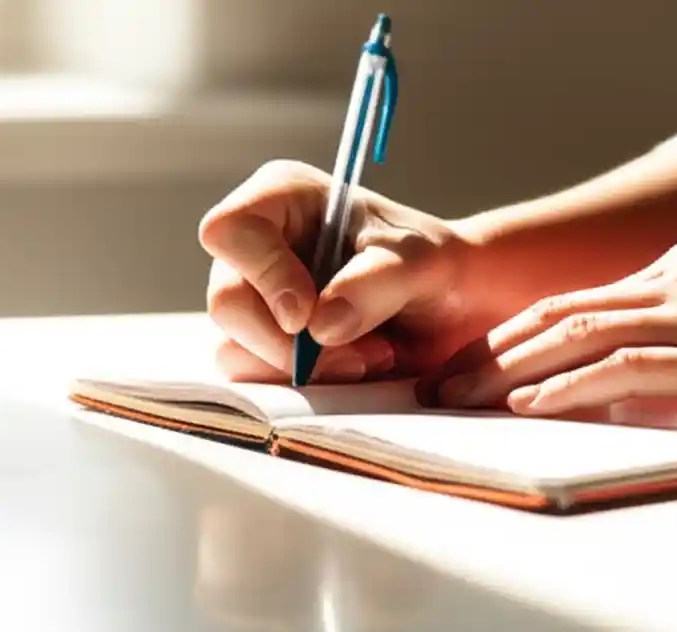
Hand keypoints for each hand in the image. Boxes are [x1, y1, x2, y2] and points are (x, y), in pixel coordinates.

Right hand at [200, 160, 492, 382]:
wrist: (450, 307)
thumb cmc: (430, 264)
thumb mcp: (420, 263)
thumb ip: (375, 284)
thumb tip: (320, 325)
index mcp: (279, 199)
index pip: (229, 230)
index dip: (262, 273)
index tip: (304, 312)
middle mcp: (255, 249)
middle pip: (227, 303)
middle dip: (288, 343)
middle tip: (358, 355)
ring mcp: (253, 300)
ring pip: (234, 349)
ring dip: (303, 371)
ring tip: (368, 360)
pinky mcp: (260, 345)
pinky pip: (254, 379)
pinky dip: (304, 387)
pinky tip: (351, 371)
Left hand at [428, 241, 676, 420]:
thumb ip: (651, 344)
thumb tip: (576, 380)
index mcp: (675, 272)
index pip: (569, 302)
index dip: (506, 335)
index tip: (460, 365)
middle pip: (560, 314)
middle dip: (489, 353)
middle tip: (438, 385)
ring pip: (580, 334)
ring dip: (509, 371)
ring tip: (460, 398)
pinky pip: (624, 367)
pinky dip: (567, 387)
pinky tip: (527, 406)